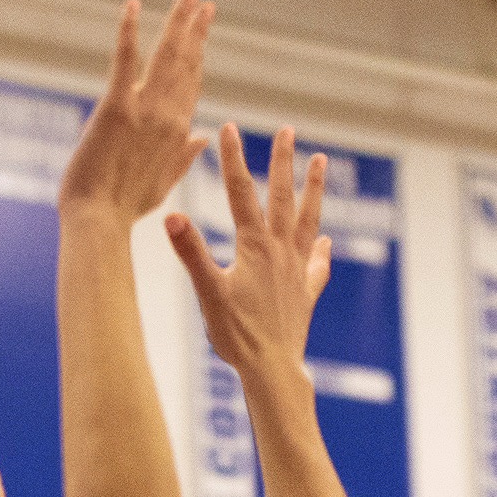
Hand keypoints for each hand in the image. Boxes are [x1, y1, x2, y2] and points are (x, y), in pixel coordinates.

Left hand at [58, 0, 212, 226]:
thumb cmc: (125, 208)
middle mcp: (168, 118)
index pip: (192, 85)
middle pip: (186, 64)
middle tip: (204, 2)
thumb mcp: (163, 184)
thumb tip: (203, 137)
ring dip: (178, 22)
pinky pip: (125, 60)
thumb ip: (184, 157)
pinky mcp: (116, 108)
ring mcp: (144, 111)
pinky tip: (132, 5)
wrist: (99, 222)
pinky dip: (128, 31)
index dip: (200, 55)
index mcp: (178, 134)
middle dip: (197, 29)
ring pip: (167, 56)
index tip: (204, 31)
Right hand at [165, 125, 330, 380]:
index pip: (241, 192)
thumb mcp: (208, 292)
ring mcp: (297, 270)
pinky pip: (316, 266)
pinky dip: (321, 251)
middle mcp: (281, 251)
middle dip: (283, 161)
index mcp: (255, 246)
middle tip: (287, 130)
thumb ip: (191, 253)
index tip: (229, 127)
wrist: (272, 369)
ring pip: (308, 220)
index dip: (233, 158)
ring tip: (320, 162)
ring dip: (313, 190)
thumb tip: (172, 217)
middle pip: (283, 196)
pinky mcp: (306, 293)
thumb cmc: (237, 335)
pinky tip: (325, 241)